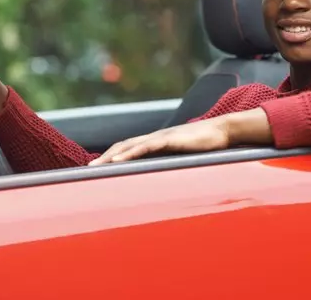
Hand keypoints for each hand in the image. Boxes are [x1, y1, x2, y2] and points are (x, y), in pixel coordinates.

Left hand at [88, 117, 231, 164]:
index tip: (97, 168)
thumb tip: (164, 179)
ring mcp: (162, 137)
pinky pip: (146, 146)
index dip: (111, 156)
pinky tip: (119, 162)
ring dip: (111, 157)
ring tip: (96, 167)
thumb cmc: (206, 145)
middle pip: (123, 146)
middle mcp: (155, 137)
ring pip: (130, 146)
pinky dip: (130, 154)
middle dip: (105, 157)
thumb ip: (173, 163)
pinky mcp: (170, 140)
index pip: (128, 148)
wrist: (224, 131)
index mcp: (157, 141)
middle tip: (87, 170)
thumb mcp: (185, 157)